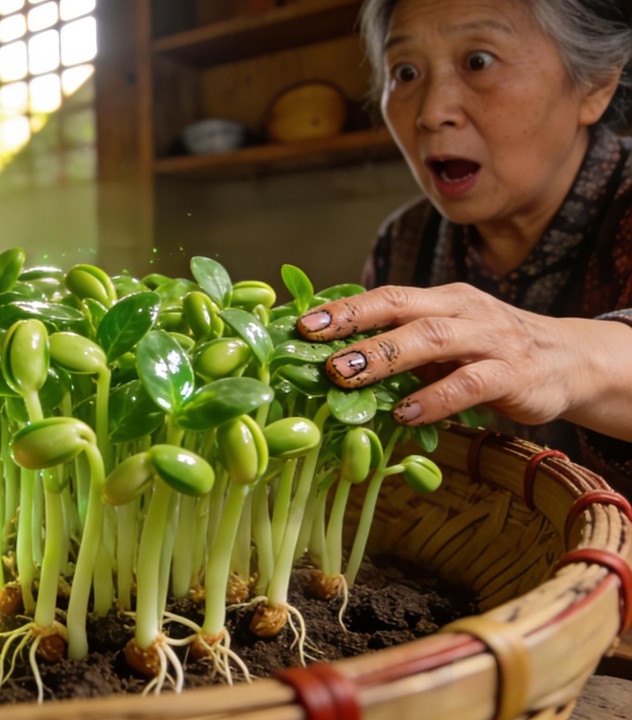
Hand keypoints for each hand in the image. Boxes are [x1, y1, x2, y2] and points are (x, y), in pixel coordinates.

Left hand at [295, 283, 583, 427]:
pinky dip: (434, 399)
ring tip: (344, 378)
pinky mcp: (514, 375)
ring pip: (434, 339)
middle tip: (314, 350)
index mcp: (441, 300)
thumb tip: (332, 363)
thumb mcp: (445, 341)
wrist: (570, 361)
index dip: (345, 309)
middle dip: (355, 328)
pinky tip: (405, 414)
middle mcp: (464, 311)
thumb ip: (401, 346)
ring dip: (384, 358)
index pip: (386, 296)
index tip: (302, 324)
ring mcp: (490, 340)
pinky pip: (470, 383)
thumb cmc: (489, 353)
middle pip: (404, 311)